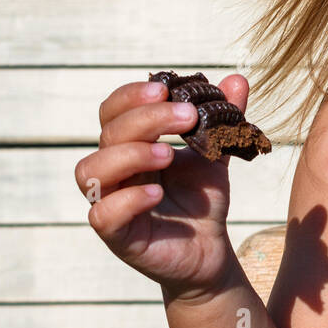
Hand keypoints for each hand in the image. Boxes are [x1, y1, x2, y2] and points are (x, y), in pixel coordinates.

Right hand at [75, 74, 252, 297]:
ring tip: (168, 154)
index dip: (131, 96)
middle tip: (186, 116)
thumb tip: (238, 78)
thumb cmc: (202, 198)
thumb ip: (224, 118)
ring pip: (89, 171)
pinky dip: (127, 198)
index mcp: (130, 145)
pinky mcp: (117, 236)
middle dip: (146, 118)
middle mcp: (114, 171)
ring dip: (128, 154)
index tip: (166, 87)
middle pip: (107, 134)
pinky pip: (102, 214)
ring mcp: (110, 202)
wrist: (210, 249)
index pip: (113, 111)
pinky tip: (157, 192)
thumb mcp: (217, 152)